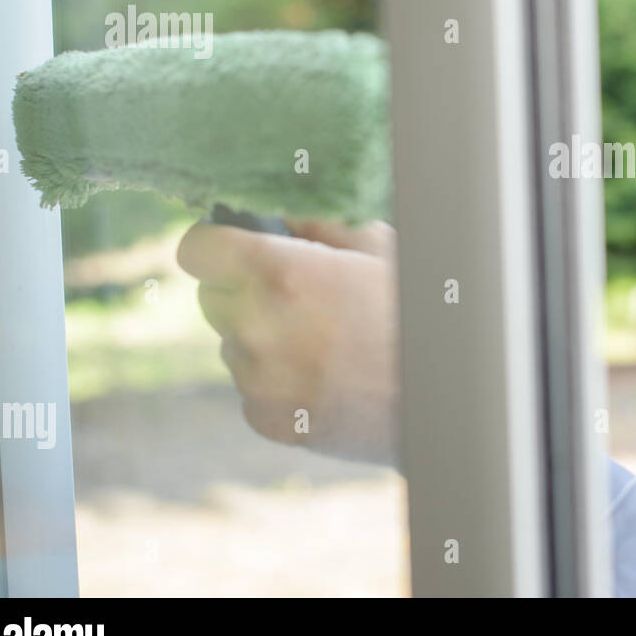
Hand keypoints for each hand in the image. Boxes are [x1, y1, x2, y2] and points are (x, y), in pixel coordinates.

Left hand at [176, 215, 397, 463]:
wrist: (440, 394)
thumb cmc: (413, 311)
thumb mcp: (377, 247)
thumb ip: (315, 223)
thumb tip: (276, 216)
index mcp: (279, 274)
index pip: (196, 248)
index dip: (217, 243)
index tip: (238, 247)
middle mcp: (256, 327)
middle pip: (211, 297)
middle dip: (243, 290)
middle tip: (297, 296)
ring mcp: (257, 380)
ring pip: (232, 344)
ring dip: (261, 337)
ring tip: (323, 341)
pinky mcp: (265, 419)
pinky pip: (250, 387)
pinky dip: (276, 380)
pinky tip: (324, 375)